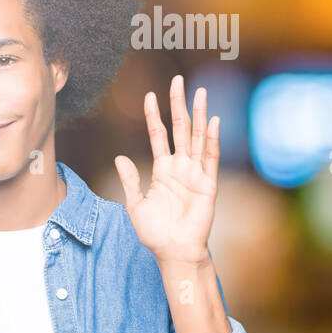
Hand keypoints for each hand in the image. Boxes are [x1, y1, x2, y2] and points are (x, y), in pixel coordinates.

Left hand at [114, 75, 219, 265]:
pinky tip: (212, 121)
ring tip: (200, 92)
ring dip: (199, 114)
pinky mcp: (208, 184)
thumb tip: (119, 157)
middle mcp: (180, 167)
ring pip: (196, 137)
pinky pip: (210, 158)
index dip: (153, 115)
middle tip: (177, 80)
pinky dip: (211, 140)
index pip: (158, 135)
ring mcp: (195, 173)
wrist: (173, 252)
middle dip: (178, 104)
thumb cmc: (155, 232)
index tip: (149, 95)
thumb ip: (129, 179)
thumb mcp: (135, 204)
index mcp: (162, 170)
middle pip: (179, 128)